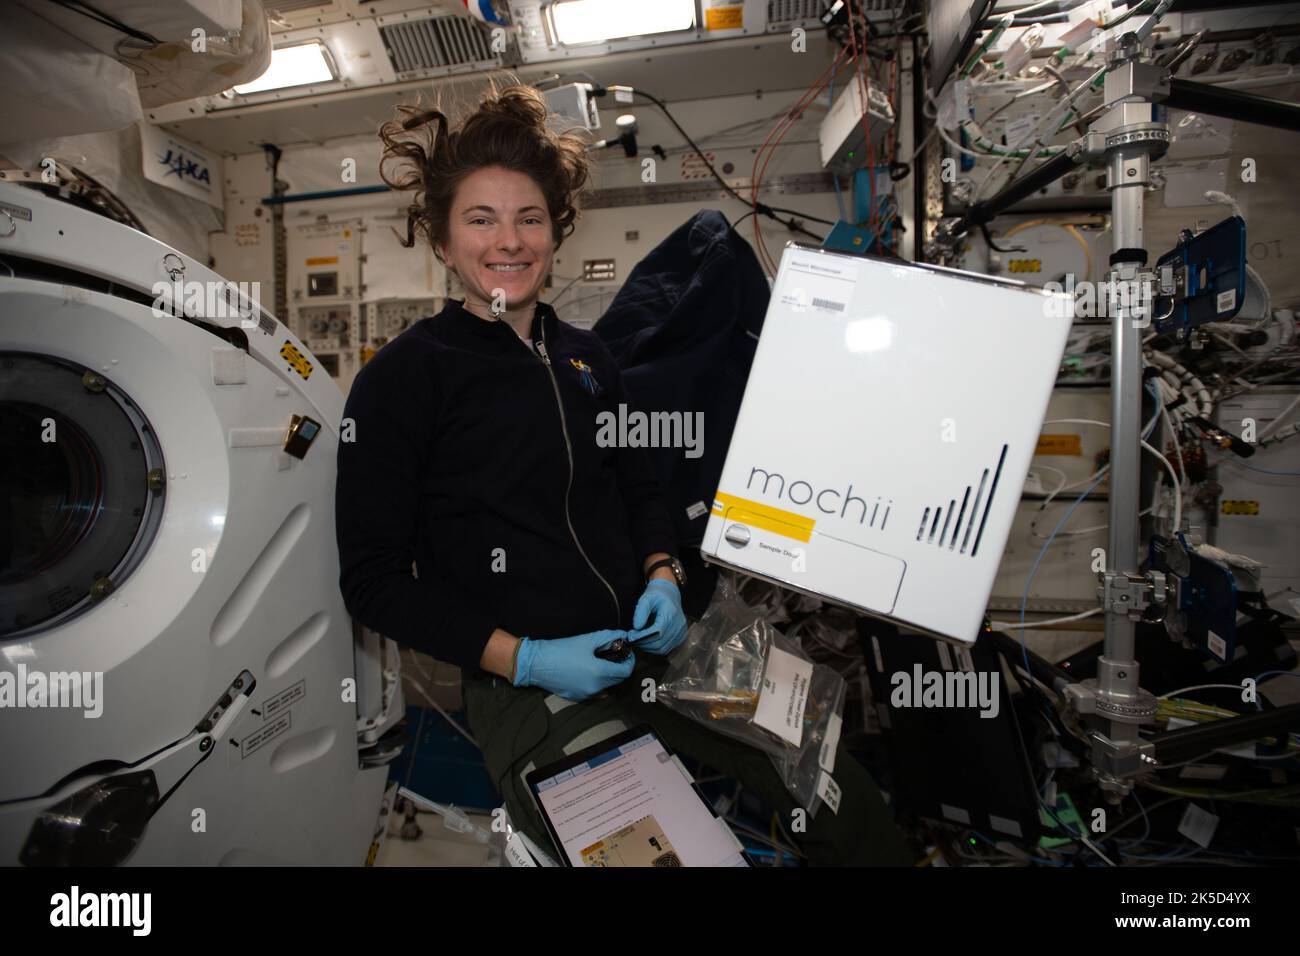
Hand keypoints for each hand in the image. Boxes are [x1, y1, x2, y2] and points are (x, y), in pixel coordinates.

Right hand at [511, 629, 636, 700]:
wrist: (536, 664)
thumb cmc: (560, 650)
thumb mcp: (587, 639)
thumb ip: (608, 636)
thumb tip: (622, 635)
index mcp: (599, 673)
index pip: (625, 671)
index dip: (629, 661)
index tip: (626, 653)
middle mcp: (595, 688)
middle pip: (618, 680)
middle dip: (619, 667)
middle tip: (614, 654)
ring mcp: (586, 695)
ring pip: (607, 686)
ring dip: (608, 675)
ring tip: (600, 661)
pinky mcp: (578, 698)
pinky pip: (595, 691)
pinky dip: (597, 682)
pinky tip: (589, 671)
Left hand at [631, 579, 687, 654]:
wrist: (670, 594)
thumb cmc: (657, 596)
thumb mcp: (646, 598)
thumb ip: (640, 612)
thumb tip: (636, 628)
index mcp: (670, 613)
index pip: (657, 632)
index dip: (642, 637)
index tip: (631, 635)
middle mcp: (679, 624)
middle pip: (659, 643)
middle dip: (643, 643)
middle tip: (633, 637)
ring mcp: (681, 632)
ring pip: (662, 649)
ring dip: (648, 647)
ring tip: (639, 639)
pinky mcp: (681, 637)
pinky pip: (667, 649)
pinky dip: (655, 648)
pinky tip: (648, 641)